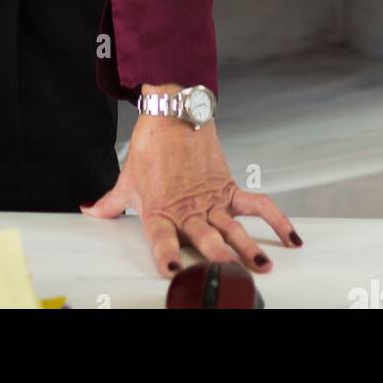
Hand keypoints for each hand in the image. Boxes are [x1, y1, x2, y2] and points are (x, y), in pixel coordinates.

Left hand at [80, 110, 300, 277]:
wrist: (172, 109)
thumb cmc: (150, 145)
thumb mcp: (128, 177)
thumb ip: (111, 202)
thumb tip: (90, 211)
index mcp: (160, 209)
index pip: (161, 237)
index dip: (166, 253)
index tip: (173, 269)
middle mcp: (188, 207)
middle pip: (204, 236)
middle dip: (217, 256)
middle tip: (229, 273)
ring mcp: (211, 198)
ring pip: (233, 227)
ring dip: (249, 247)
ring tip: (262, 266)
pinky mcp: (228, 186)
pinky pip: (256, 204)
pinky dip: (276, 219)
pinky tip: (292, 238)